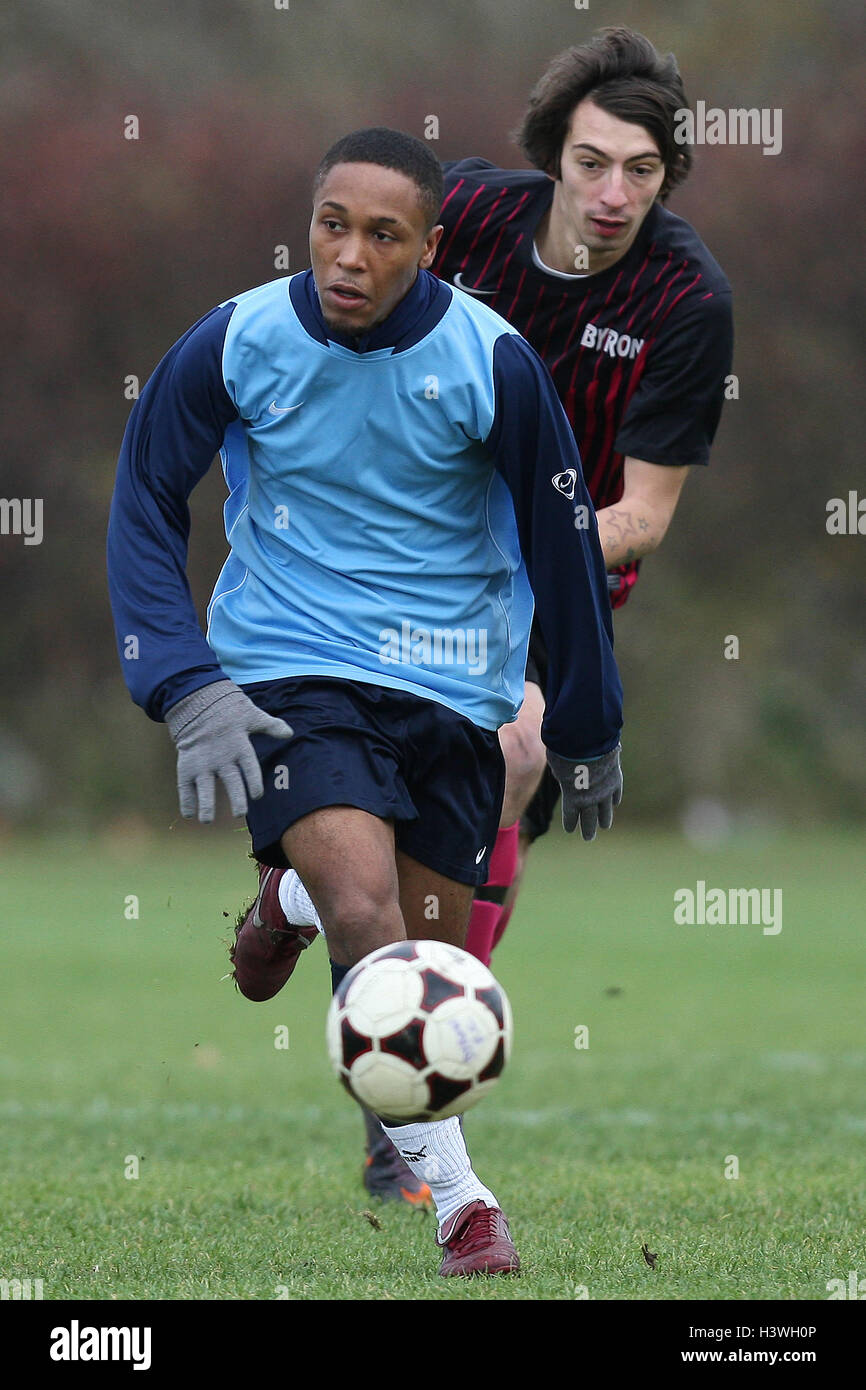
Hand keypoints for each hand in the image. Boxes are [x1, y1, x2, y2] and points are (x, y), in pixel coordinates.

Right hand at [165, 680, 292, 821]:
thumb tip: (289, 733)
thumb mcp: (251, 715)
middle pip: (231, 781)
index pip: (250, 768)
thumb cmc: (229, 711)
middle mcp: (221, 756)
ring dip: (206, 804)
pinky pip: (185, 785)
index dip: (254, 783)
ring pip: (205, 787)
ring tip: (207, 819)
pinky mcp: (186, 765)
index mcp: (240, 746)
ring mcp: (202, 762)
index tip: (257, 795)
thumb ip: (270, 726)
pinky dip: (186, 800)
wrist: (197, 701)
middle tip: (240, 813)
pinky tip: (189, 814)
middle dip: (237, 799)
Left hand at [546, 744, 621, 840]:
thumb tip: (565, 779)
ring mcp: (606, 789)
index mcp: (573, 798)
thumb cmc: (565, 752)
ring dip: (605, 817)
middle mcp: (591, 798)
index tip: (570, 829)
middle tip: (589, 837)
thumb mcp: (556, 766)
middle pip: (590, 818)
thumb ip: (561, 777)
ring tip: (605, 825)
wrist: (588, 740)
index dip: (571, 823)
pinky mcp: (615, 778)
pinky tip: (614, 802)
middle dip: (589, 828)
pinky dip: (614, 798)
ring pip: (606, 809)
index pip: (571, 816)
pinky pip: (615, 792)